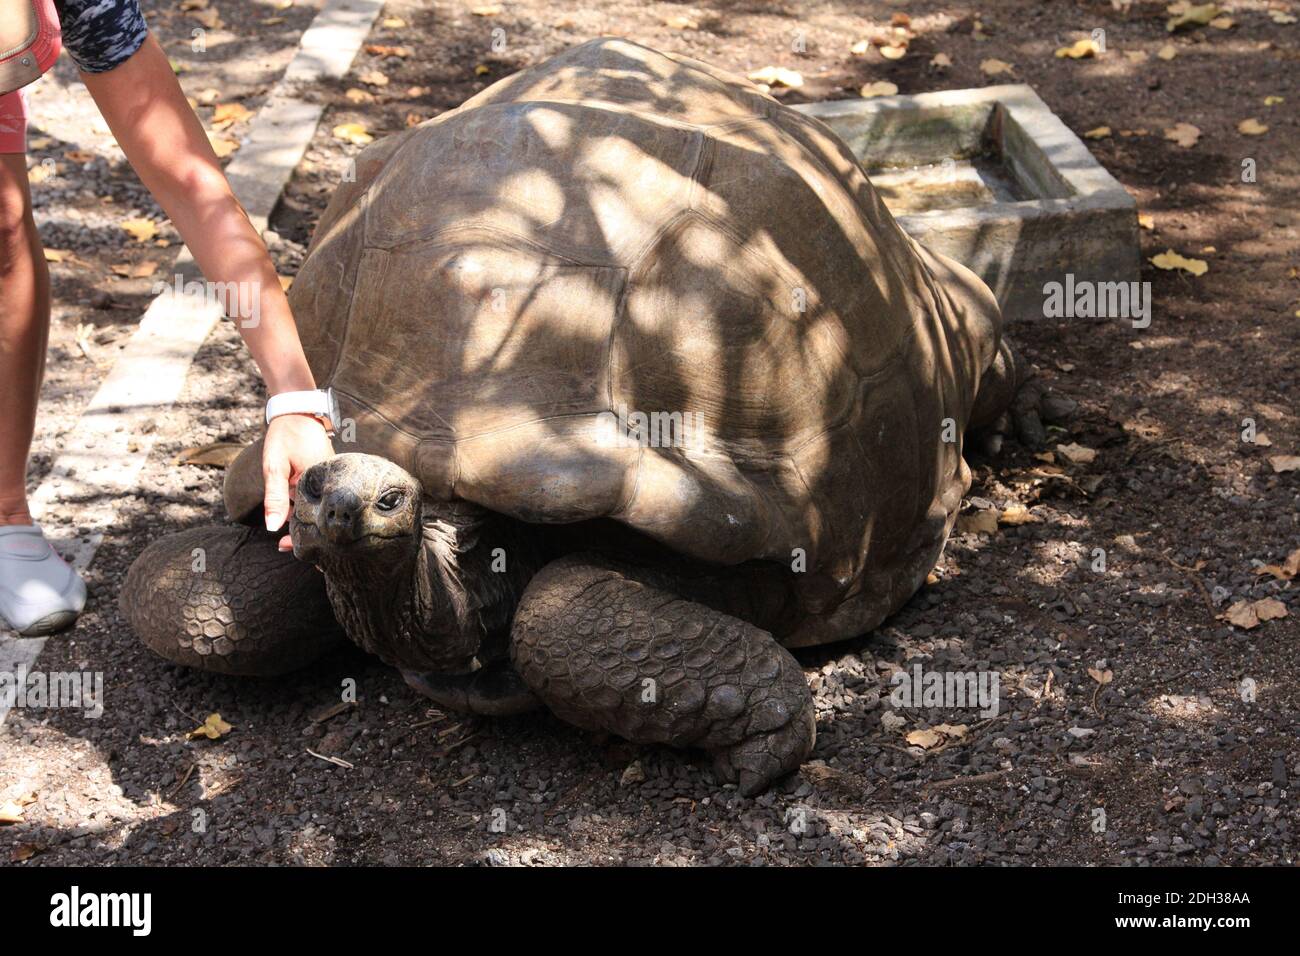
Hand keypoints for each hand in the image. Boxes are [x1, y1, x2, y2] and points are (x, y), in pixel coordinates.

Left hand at [262, 414, 334, 550]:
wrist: (297, 412)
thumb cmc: (285, 436)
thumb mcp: (274, 466)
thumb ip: (275, 497)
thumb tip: (272, 527)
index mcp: (322, 481)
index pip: (314, 518)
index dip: (300, 535)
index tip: (285, 547)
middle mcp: (332, 482)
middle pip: (320, 515)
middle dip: (306, 532)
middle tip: (287, 547)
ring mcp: (332, 479)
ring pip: (320, 507)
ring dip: (307, 520)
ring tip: (294, 538)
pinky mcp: (328, 476)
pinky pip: (320, 497)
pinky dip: (310, 507)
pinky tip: (299, 514)